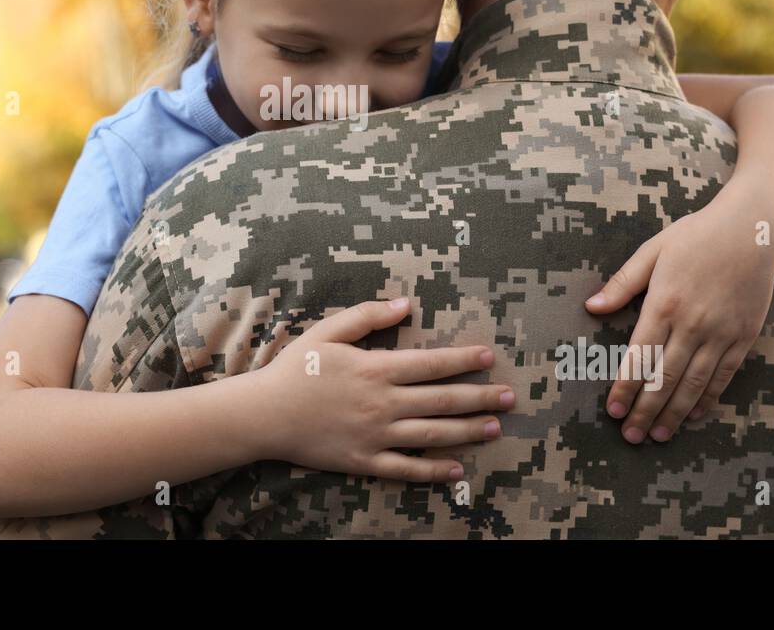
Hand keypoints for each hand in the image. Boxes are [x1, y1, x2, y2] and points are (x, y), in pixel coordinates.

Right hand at [254, 297, 513, 481]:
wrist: (264, 414)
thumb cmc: (295, 368)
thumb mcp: (328, 331)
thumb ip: (368, 316)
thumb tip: (406, 304)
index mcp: (376, 369)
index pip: (431, 364)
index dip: (463, 360)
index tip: (489, 357)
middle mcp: (382, 403)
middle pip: (441, 400)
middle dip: (479, 397)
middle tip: (510, 397)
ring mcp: (376, 435)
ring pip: (432, 434)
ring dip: (467, 431)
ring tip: (494, 428)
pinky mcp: (364, 461)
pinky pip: (406, 468)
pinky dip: (433, 469)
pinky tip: (456, 468)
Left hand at [584, 207, 773, 442]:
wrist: (752, 230)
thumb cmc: (695, 236)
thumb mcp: (652, 251)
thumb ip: (622, 283)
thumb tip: (591, 306)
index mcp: (664, 303)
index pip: (639, 356)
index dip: (625, 387)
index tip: (612, 410)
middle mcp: (693, 324)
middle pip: (665, 378)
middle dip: (644, 410)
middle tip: (629, 436)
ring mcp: (721, 333)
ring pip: (694, 384)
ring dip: (674, 413)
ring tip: (657, 435)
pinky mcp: (744, 337)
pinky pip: (723, 376)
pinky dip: (707, 400)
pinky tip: (693, 416)